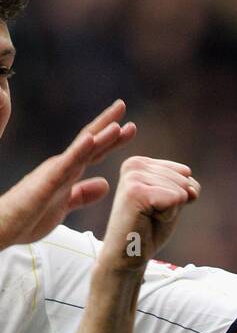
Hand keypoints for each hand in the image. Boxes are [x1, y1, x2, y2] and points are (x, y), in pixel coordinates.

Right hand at [0, 100, 136, 247]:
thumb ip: (83, 194)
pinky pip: (65, 164)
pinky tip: (90, 139)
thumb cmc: (30, 216)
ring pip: (80, 150)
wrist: (6, 227)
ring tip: (117, 122)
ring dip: (99, 135)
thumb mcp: (65, 205)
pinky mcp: (47, 182)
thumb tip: (105, 184)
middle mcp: (62, 166)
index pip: (93, 150)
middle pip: (88, 142)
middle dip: (107, 124)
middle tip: (122, 105)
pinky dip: (78, 151)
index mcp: (68, 172)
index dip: (111, 138)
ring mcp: (54, 172)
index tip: (129, 126)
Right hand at [99, 155, 199, 271]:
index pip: (185, 173)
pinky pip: (174, 199)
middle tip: (151, 216)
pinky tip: (147, 219)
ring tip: (148, 217)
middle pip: (184, 180)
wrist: (128, 255)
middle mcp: (134, 164)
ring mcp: (133, 177)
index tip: (156, 208)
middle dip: (175, 204)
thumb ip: (185, 188)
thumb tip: (192, 189)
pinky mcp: (135, 192)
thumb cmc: (149, 230)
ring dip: (170, 211)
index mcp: (141, 163)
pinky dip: (167, 215)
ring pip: (180, 190)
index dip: (179, 197)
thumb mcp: (172, 202)